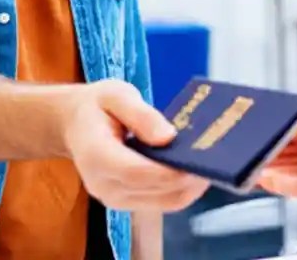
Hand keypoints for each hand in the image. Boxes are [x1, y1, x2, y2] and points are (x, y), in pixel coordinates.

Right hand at [63, 80, 209, 211]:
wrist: (76, 124)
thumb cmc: (97, 106)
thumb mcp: (116, 94)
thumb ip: (141, 114)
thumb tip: (168, 137)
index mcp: (95, 155)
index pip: (136, 172)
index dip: (170, 170)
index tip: (200, 160)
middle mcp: (103, 185)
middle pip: (157, 192)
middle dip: (190, 178)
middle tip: (220, 159)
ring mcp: (115, 198)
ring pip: (166, 202)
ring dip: (192, 186)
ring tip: (213, 163)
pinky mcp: (128, 202)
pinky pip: (163, 202)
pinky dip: (183, 188)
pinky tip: (196, 169)